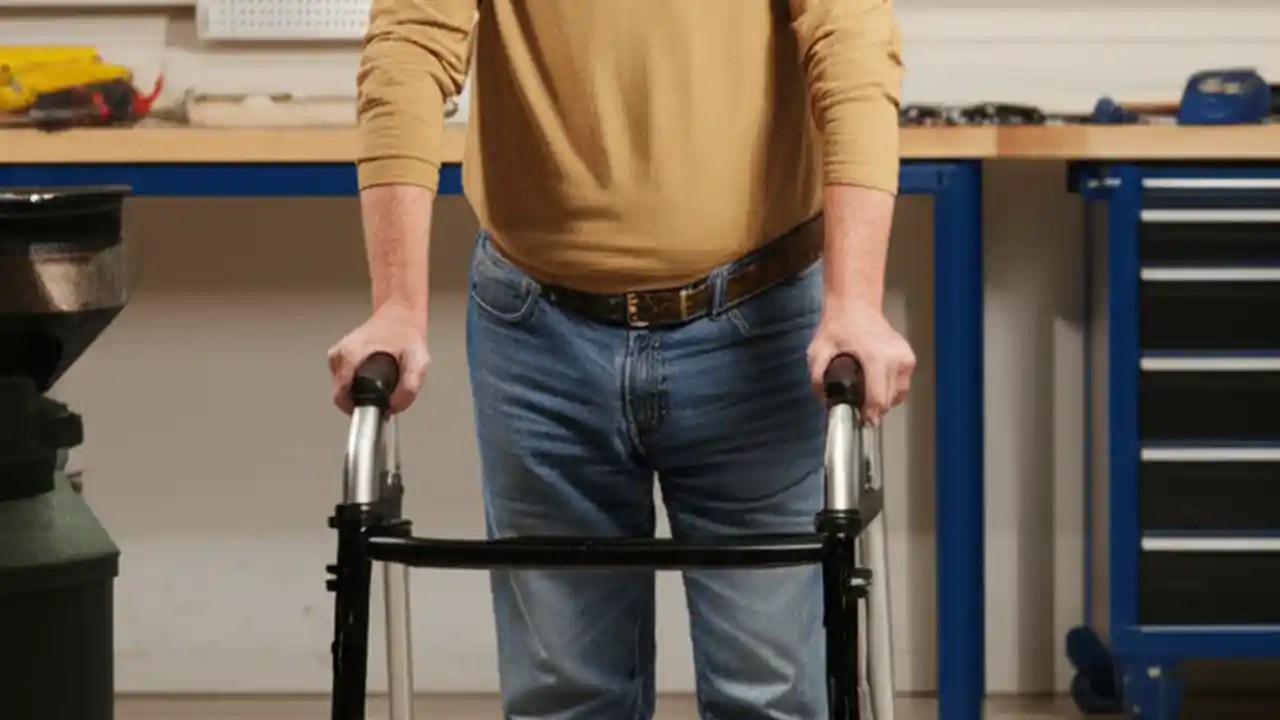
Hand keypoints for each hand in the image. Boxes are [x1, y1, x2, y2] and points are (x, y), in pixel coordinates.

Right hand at [327, 302, 428, 414]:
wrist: (400, 316)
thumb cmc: (406, 336)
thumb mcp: (418, 363)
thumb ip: (409, 388)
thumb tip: (393, 406)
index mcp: (350, 355)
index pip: (341, 396)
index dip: (359, 409)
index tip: (374, 409)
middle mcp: (339, 355)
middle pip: (342, 395)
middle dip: (363, 401)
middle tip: (384, 393)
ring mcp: (336, 355)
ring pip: (343, 390)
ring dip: (360, 393)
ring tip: (381, 381)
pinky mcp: (338, 357)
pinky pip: (344, 381)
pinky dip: (357, 384)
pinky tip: (373, 376)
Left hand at [807, 298, 914, 423]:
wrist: (856, 306)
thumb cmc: (838, 326)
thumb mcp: (818, 351)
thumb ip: (818, 378)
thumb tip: (824, 400)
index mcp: (877, 358)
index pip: (879, 399)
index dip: (868, 415)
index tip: (859, 421)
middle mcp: (896, 359)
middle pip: (888, 401)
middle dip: (873, 409)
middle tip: (857, 409)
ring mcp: (906, 359)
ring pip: (898, 396)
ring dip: (882, 401)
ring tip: (865, 396)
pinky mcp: (910, 359)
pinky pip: (902, 385)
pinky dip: (890, 390)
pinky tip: (875, 385)